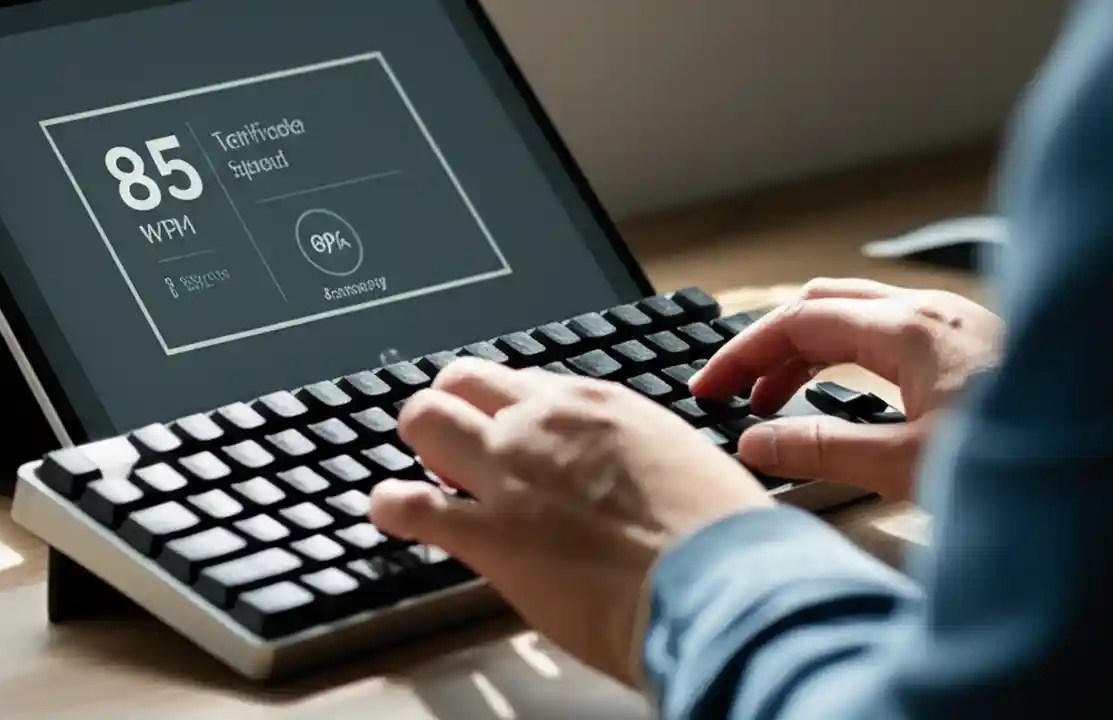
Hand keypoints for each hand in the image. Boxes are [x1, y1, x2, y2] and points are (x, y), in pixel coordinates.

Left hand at [368, 358, 772, 685]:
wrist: (720, 581)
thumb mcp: (680, 459)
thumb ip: (634, 453)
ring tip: (424, 471)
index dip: (508, 409)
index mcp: (596, 404)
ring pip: (424, 421)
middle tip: (457, 444)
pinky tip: (391, 512)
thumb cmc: (719, 531)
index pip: (524, 382)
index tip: (509, 431)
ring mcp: (509, 473)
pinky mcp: (488, 534)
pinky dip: (391, 506)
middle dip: (452, 407)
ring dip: (420, 443)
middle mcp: (544, 424)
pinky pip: (409, 504)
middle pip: (462, 381)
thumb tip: (622, 471)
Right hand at [691, 277, 1001, 499]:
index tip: (709, 386)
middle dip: (768, 345)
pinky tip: (845, 393)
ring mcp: (953, 324)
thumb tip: (756, 441)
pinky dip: (845, 354)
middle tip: (736, 390)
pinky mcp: (971, 344)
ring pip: (854, 315)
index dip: (741, 353)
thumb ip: (821, 450)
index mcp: (905, 330)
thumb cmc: (1019, 453)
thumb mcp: (905, 462)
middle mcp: (927, 314)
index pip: (795, 321)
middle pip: (820, 305)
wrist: (1104, 440)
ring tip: (777, 399)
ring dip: (806, 350)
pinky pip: (886, 330)